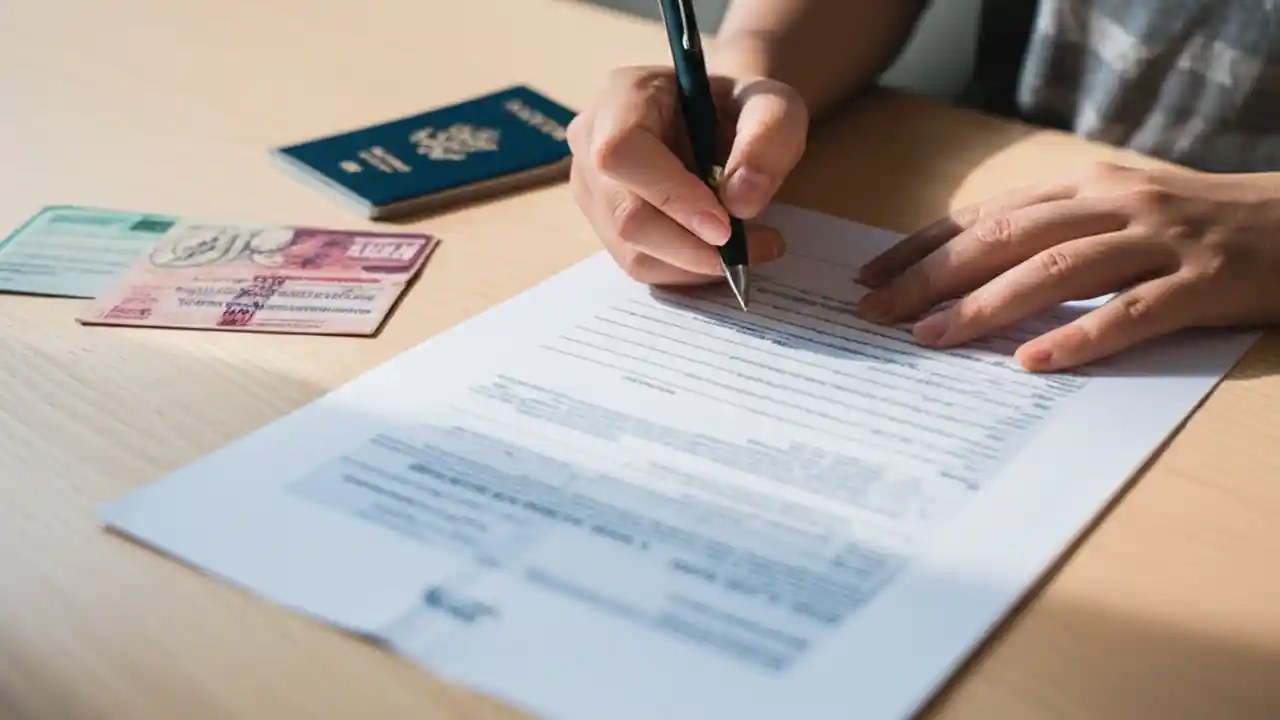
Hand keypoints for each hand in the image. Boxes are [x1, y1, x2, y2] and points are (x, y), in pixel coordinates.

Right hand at [566, 67, 807, 283]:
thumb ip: (767, 140)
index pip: (622, 153)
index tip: (726, 227)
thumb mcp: (773, 106)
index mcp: (623, 96)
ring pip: (633, 252)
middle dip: (692, 246)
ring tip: (749, 248)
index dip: (671, 195)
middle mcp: (590, 142)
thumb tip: (741, 204)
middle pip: (626, 216)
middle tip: (752, 247)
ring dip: (695, 265)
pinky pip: (640, 264)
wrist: (717, 119)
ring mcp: (591, 188)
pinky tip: (720, 253)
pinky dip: (687, 271)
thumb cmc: (739, 107)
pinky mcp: (604, 225)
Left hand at [857, 162, 1279, 370]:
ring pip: (1057, 270)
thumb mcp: (1119, 212)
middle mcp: (1114, 204)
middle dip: (932, 277)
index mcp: (1087, 186)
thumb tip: (969, 274)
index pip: (986, 216)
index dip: (923, 246)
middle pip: (1006, 238)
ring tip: (932, 339)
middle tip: (876, 314)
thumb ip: (1055, 233)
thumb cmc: (1196, 225)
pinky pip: (1133, 312)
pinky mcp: (1203, 282)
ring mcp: (1161, 240)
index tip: (871, 276)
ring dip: (986, 306)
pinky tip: (1034, 364)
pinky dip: (1081, 338)